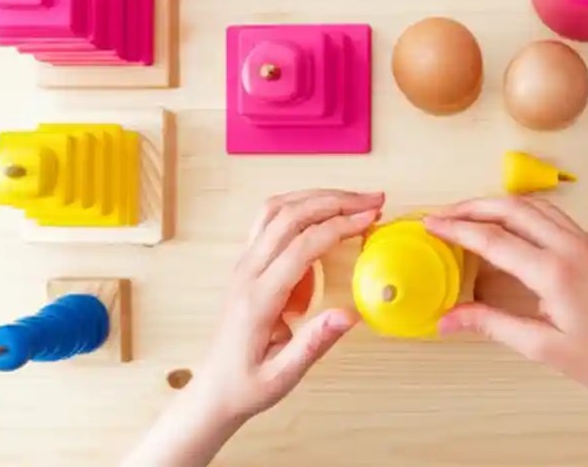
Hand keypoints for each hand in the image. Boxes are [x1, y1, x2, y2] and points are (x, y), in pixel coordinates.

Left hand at [192, 189, 383, 421]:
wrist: (214, 389)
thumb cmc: (248, 384)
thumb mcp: (283, 376)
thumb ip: (314, 344)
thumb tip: (348, 315)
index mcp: (258, 299)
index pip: (301, 246)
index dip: (339, 226)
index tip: (370, 218)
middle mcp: (247, 273)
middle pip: (289, 215)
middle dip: (335, 200)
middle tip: (372, 200)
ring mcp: (245, 264)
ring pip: (277, 209)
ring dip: (317, 197)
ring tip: (353, 200)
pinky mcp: (248, 264)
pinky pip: (271, 221)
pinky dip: (301, 208)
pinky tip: (326, 217)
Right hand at [424, 197, 587, 416]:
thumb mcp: (542, 347)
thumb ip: (492, 325)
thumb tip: (447, 320)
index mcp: (553, 270)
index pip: (492, 238)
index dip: (456, 229)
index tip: (429, 225)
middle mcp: (569, 246)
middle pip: (510, 209)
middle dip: (471, 207)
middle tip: (441, 215)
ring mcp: (585, 242)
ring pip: (532, 207)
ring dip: (496, 205)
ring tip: (468, 216)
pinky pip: (551, 216)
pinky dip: (521, 212)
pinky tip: (508, 225)